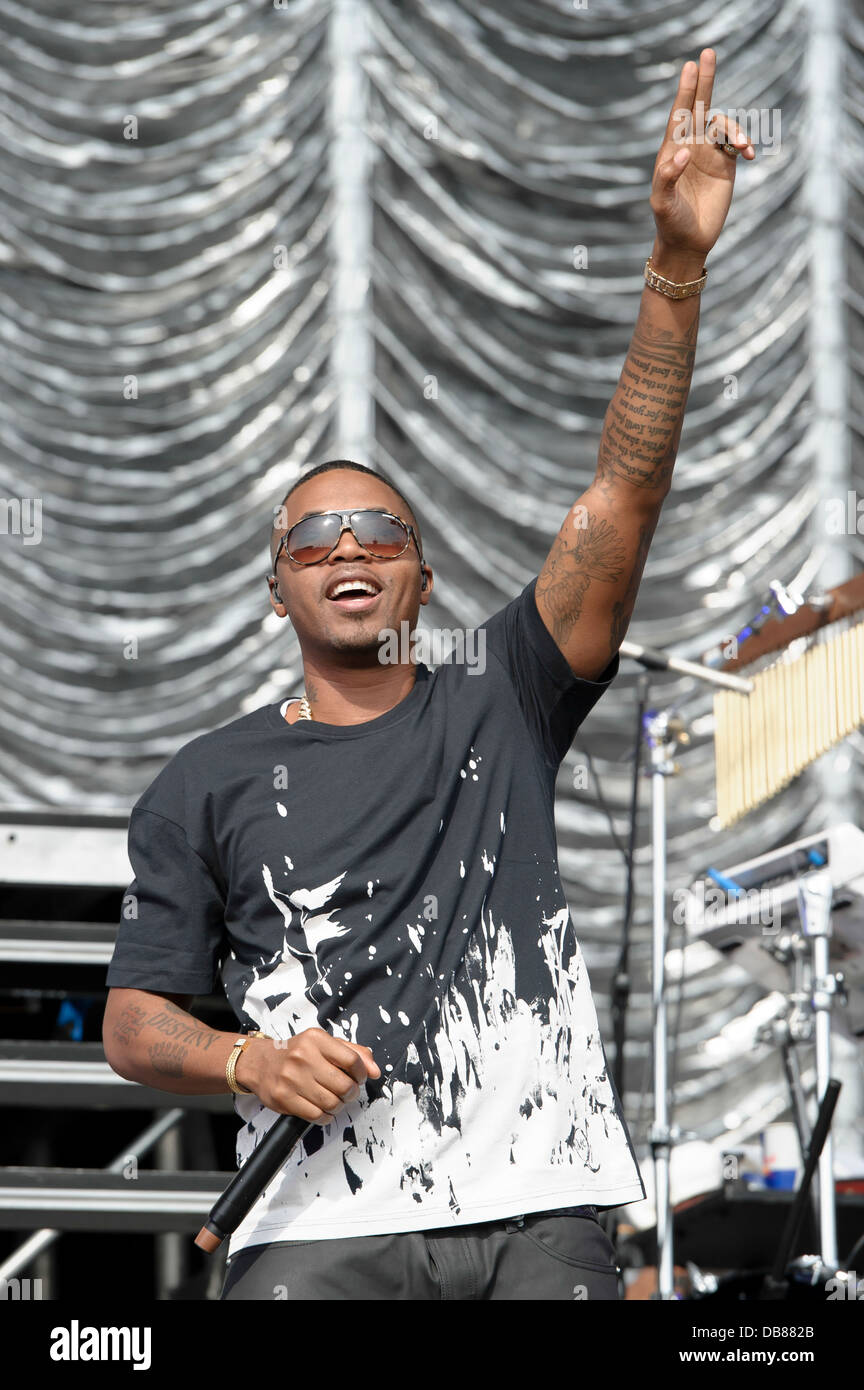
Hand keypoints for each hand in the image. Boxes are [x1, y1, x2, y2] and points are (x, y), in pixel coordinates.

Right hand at [235, 1027, 380, 1124]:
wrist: (260, 1063)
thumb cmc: (297, 1053)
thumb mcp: (324, 1044)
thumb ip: (353, 1053)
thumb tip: (375, 1071)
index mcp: (315, 1039)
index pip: (352, 1060)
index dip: (361, 1073)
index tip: (359, 1078)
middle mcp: (303, 1057)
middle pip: (344, 1085)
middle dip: (351, 1093)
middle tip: (347, 1091)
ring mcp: (292, 1078)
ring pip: (332, 1103)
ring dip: (339, 1105)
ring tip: (334, 1100)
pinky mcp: (284, 1098)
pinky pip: (317, 1115)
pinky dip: (326, 1116)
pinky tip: (323, 1109)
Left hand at [650, 48, 754, 263]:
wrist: (688, 242)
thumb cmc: (670, 222)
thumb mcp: (661, 203)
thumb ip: (667, 177)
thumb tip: (683, 154)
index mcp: (672, 150)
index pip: (679, 115)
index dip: (685, 91)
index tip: (690, 67)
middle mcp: (690, 147)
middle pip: (699, 107)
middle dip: (704, 82)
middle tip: (707, 53)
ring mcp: (709, 154)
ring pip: (723, 126)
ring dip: (735, 130)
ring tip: (743, 147)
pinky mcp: (725, 166)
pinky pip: (737, 144)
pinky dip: (744, 144)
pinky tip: (748, 153)